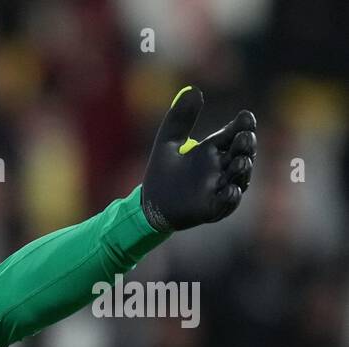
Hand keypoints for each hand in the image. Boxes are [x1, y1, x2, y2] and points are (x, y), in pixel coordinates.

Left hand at [141, 86, 256, 231]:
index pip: (235, 133)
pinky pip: (227, 203)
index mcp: (214, 149)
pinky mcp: (213, 208)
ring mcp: (220, 187)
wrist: (149, 205)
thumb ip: (180, 118)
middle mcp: (222, 167)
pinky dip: (231, 197)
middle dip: (246, 145)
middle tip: (244, 137)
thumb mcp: (167, 142)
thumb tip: (193, 90)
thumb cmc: (162, 174)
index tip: (244, 116)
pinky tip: (231, 190)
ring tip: (240, 162)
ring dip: (243, 169)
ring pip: (240, 177)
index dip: (243, 125)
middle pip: (242, 153)